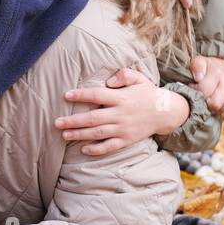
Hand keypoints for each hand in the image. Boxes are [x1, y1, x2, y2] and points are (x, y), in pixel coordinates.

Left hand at [55, 68, 189, 154]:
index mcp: (121, 98)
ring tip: (64, 134)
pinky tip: (84, 149)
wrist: (166, 112)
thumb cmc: (147, 93)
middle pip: (93, 118)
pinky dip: (96, 149)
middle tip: (57, 122)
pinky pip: (110, 147)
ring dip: (79, 135)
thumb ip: (124, 75)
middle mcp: (120, 114)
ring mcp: (123, 129)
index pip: (97, 95)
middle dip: (73, 121)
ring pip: (98, 133)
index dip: (81, 95)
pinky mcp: (127, 140)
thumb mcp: (139, 78)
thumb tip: (109, 80)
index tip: (66, 95)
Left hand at [191, 55, 223, 119]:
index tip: (190, 88)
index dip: (194, 92)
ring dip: (219, 109)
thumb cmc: (204, 66)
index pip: (205, 90)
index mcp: (216, 73)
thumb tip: (199, 77)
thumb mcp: (198, 61)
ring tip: (210, 106)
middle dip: (205, 103)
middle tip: (199, 99)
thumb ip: (196, 66)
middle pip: (216, 102)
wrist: (216, 64)